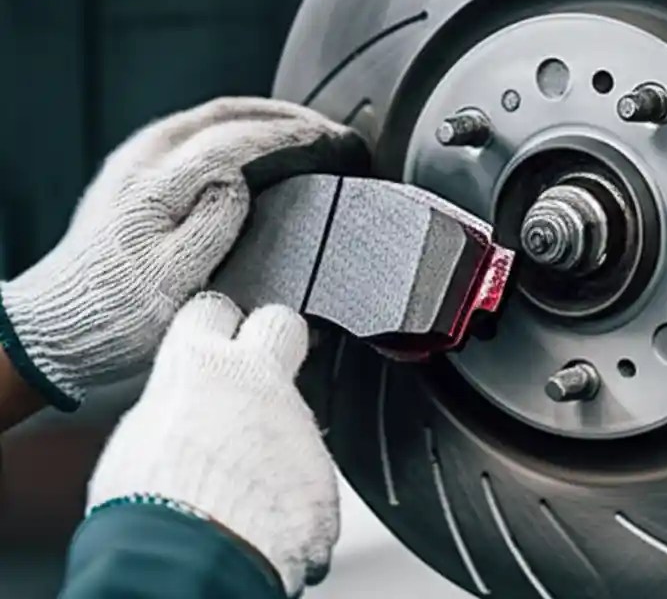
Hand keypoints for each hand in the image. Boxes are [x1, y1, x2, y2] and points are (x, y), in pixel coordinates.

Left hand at [0, 97, 363, 409]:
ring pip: (211, 119)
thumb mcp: (177, 277)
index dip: (292, 136)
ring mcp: (135, 161)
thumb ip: (215, 221)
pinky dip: (237, 132)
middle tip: (329, 130)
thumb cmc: (118, 313)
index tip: (332, 141)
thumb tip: (241, 183)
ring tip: (304, 131)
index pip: (238, 139)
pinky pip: (196, 135)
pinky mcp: (133, 174)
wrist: (61, 327)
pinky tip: (258, 149)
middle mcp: (143, 158)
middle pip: (226, 114)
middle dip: (284, 117)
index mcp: (157, 181)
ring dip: (262, 119)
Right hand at [88, 292, 338, 594]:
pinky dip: (292, 496)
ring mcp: (302, 429)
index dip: (212, 327)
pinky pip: (311, 479)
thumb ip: (172, 408)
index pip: (214, 310)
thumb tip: (179, 415)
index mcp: (202, 366)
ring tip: (239, 482)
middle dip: (273, 339)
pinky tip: (264, 518)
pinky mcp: (327, 477)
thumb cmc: (146, 505)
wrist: (190, 560)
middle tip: (256, 369)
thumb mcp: (136, 437)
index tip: (210, 339)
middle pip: (283, 325)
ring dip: (276, 439)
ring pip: (297, 416)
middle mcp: (262, 385)